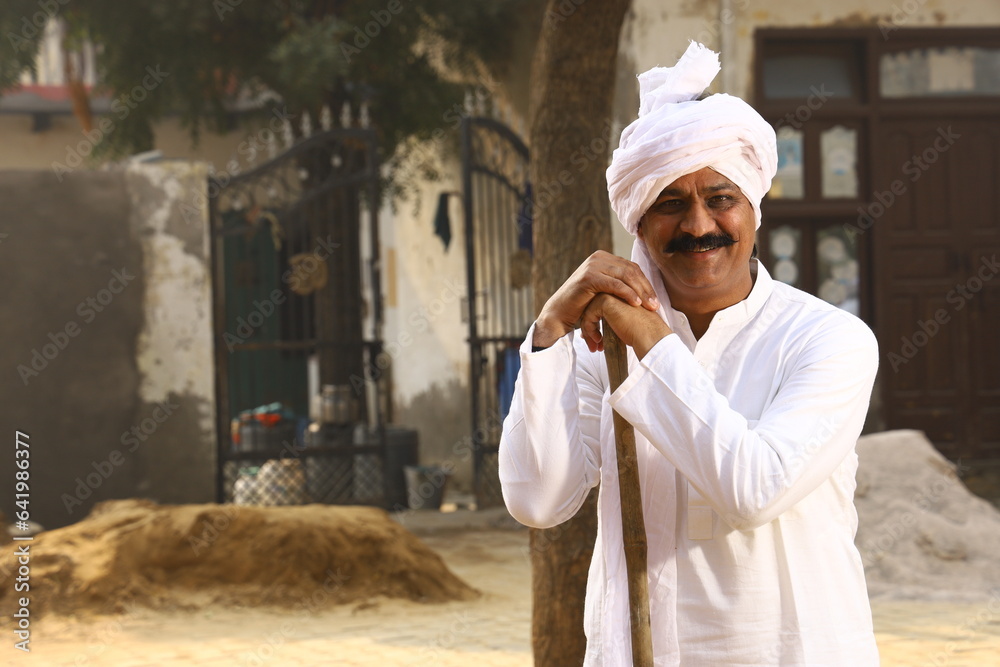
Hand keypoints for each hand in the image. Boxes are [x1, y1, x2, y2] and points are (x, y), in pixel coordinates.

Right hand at [533, 251, 660, 347]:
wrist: (560, 313)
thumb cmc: (583, 306)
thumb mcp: (603, 291)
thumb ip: (618, 284)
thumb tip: (643, 288)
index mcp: (604, 258)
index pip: (632, 268)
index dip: (646, 283)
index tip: (656, 300)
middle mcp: (598, 258)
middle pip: (631, 270)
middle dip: (646, 288)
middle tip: (656, 305)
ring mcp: (593, 265)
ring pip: (625, 276)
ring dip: (640, 291)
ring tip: (650, 306)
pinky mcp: (589, 276)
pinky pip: (614, 284)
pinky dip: (627, 293)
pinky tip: (636, 303)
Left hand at [579, 293, 671, 359]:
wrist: (650, 335)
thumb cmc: (641, 331)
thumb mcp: (624, 321)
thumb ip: (612, 319)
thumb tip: (594, 328)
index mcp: (619, 294)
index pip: (599, 308)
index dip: (596, 325)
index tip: (597, 340)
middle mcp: (614, 290)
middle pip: (592, 308)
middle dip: (590, 329)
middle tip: (593, 345)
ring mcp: (610, 293)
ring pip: (588, 311)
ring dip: (589, 331)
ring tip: (595, 346)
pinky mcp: (605, 300)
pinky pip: (588, 315)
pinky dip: (590, 329)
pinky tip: (599, 340)